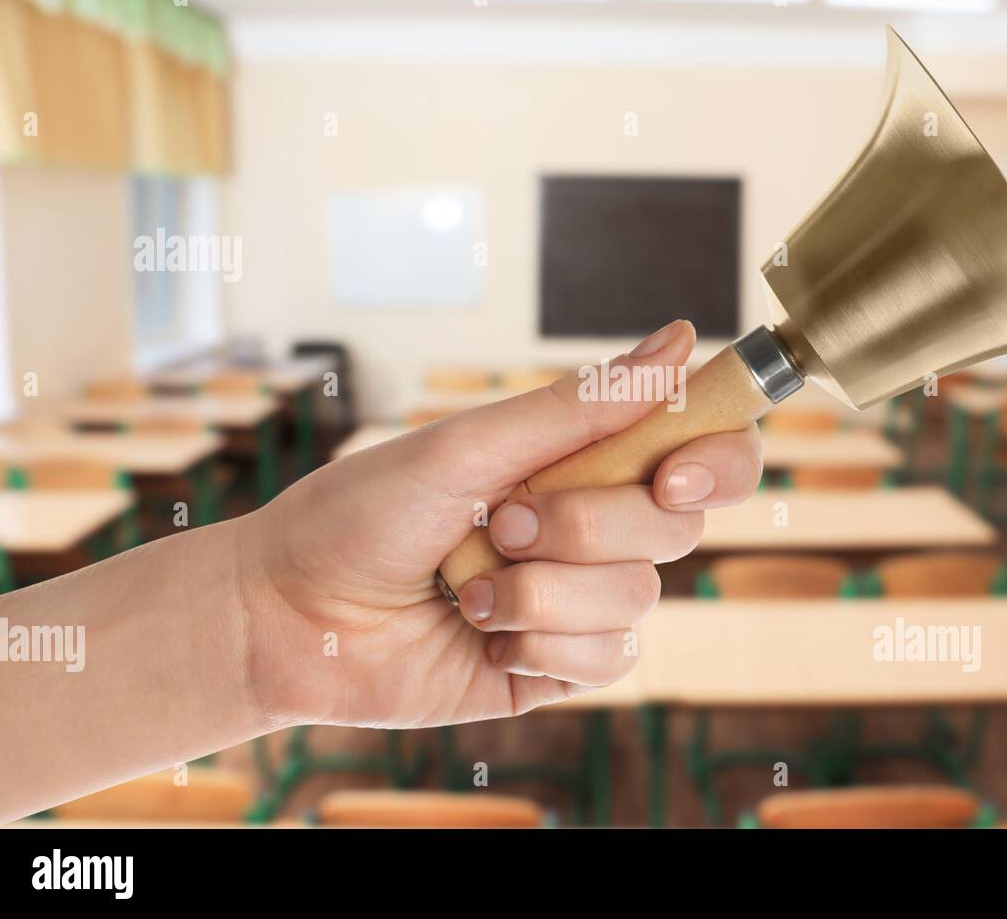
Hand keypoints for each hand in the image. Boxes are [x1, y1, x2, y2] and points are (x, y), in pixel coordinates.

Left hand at [237, 320, 762, 729]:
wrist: (290, 615)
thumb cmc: (364, 513)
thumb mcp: (470, 445)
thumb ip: (581, 405)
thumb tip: (680, 340)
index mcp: (580, 461)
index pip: (700, 452)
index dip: (716, 460)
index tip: (672, 476)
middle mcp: (591, 528)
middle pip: (676, 527)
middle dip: (585, 527)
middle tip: (501, 522)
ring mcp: (578, 600)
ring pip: (638, 597)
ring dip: (541, 592)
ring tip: (468, 588)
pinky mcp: (558, 666)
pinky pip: (608, 660)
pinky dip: (540, 644)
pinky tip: (480, 634)